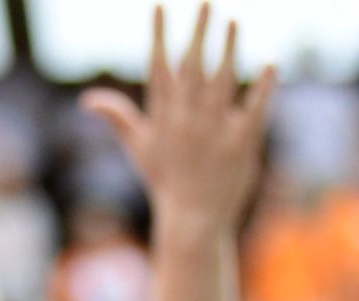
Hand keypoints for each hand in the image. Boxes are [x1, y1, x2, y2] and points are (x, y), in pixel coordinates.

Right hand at [79, 6, 275, 232]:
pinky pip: (253, 109)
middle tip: (206, 0)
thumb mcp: (138, 149)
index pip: (160, 68)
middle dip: (198, 32)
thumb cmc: (165, 183)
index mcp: (164, 116)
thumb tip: (87, 100)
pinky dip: (262, 87)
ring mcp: (214, 131)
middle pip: (193, 67)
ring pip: (222, 82)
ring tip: (233, 20)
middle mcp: (187, 119)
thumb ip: (118, 118)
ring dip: (228, 49)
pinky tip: (270, 63)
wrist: (192, 221)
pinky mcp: (241, 143)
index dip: (159, 35)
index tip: (159, 6)